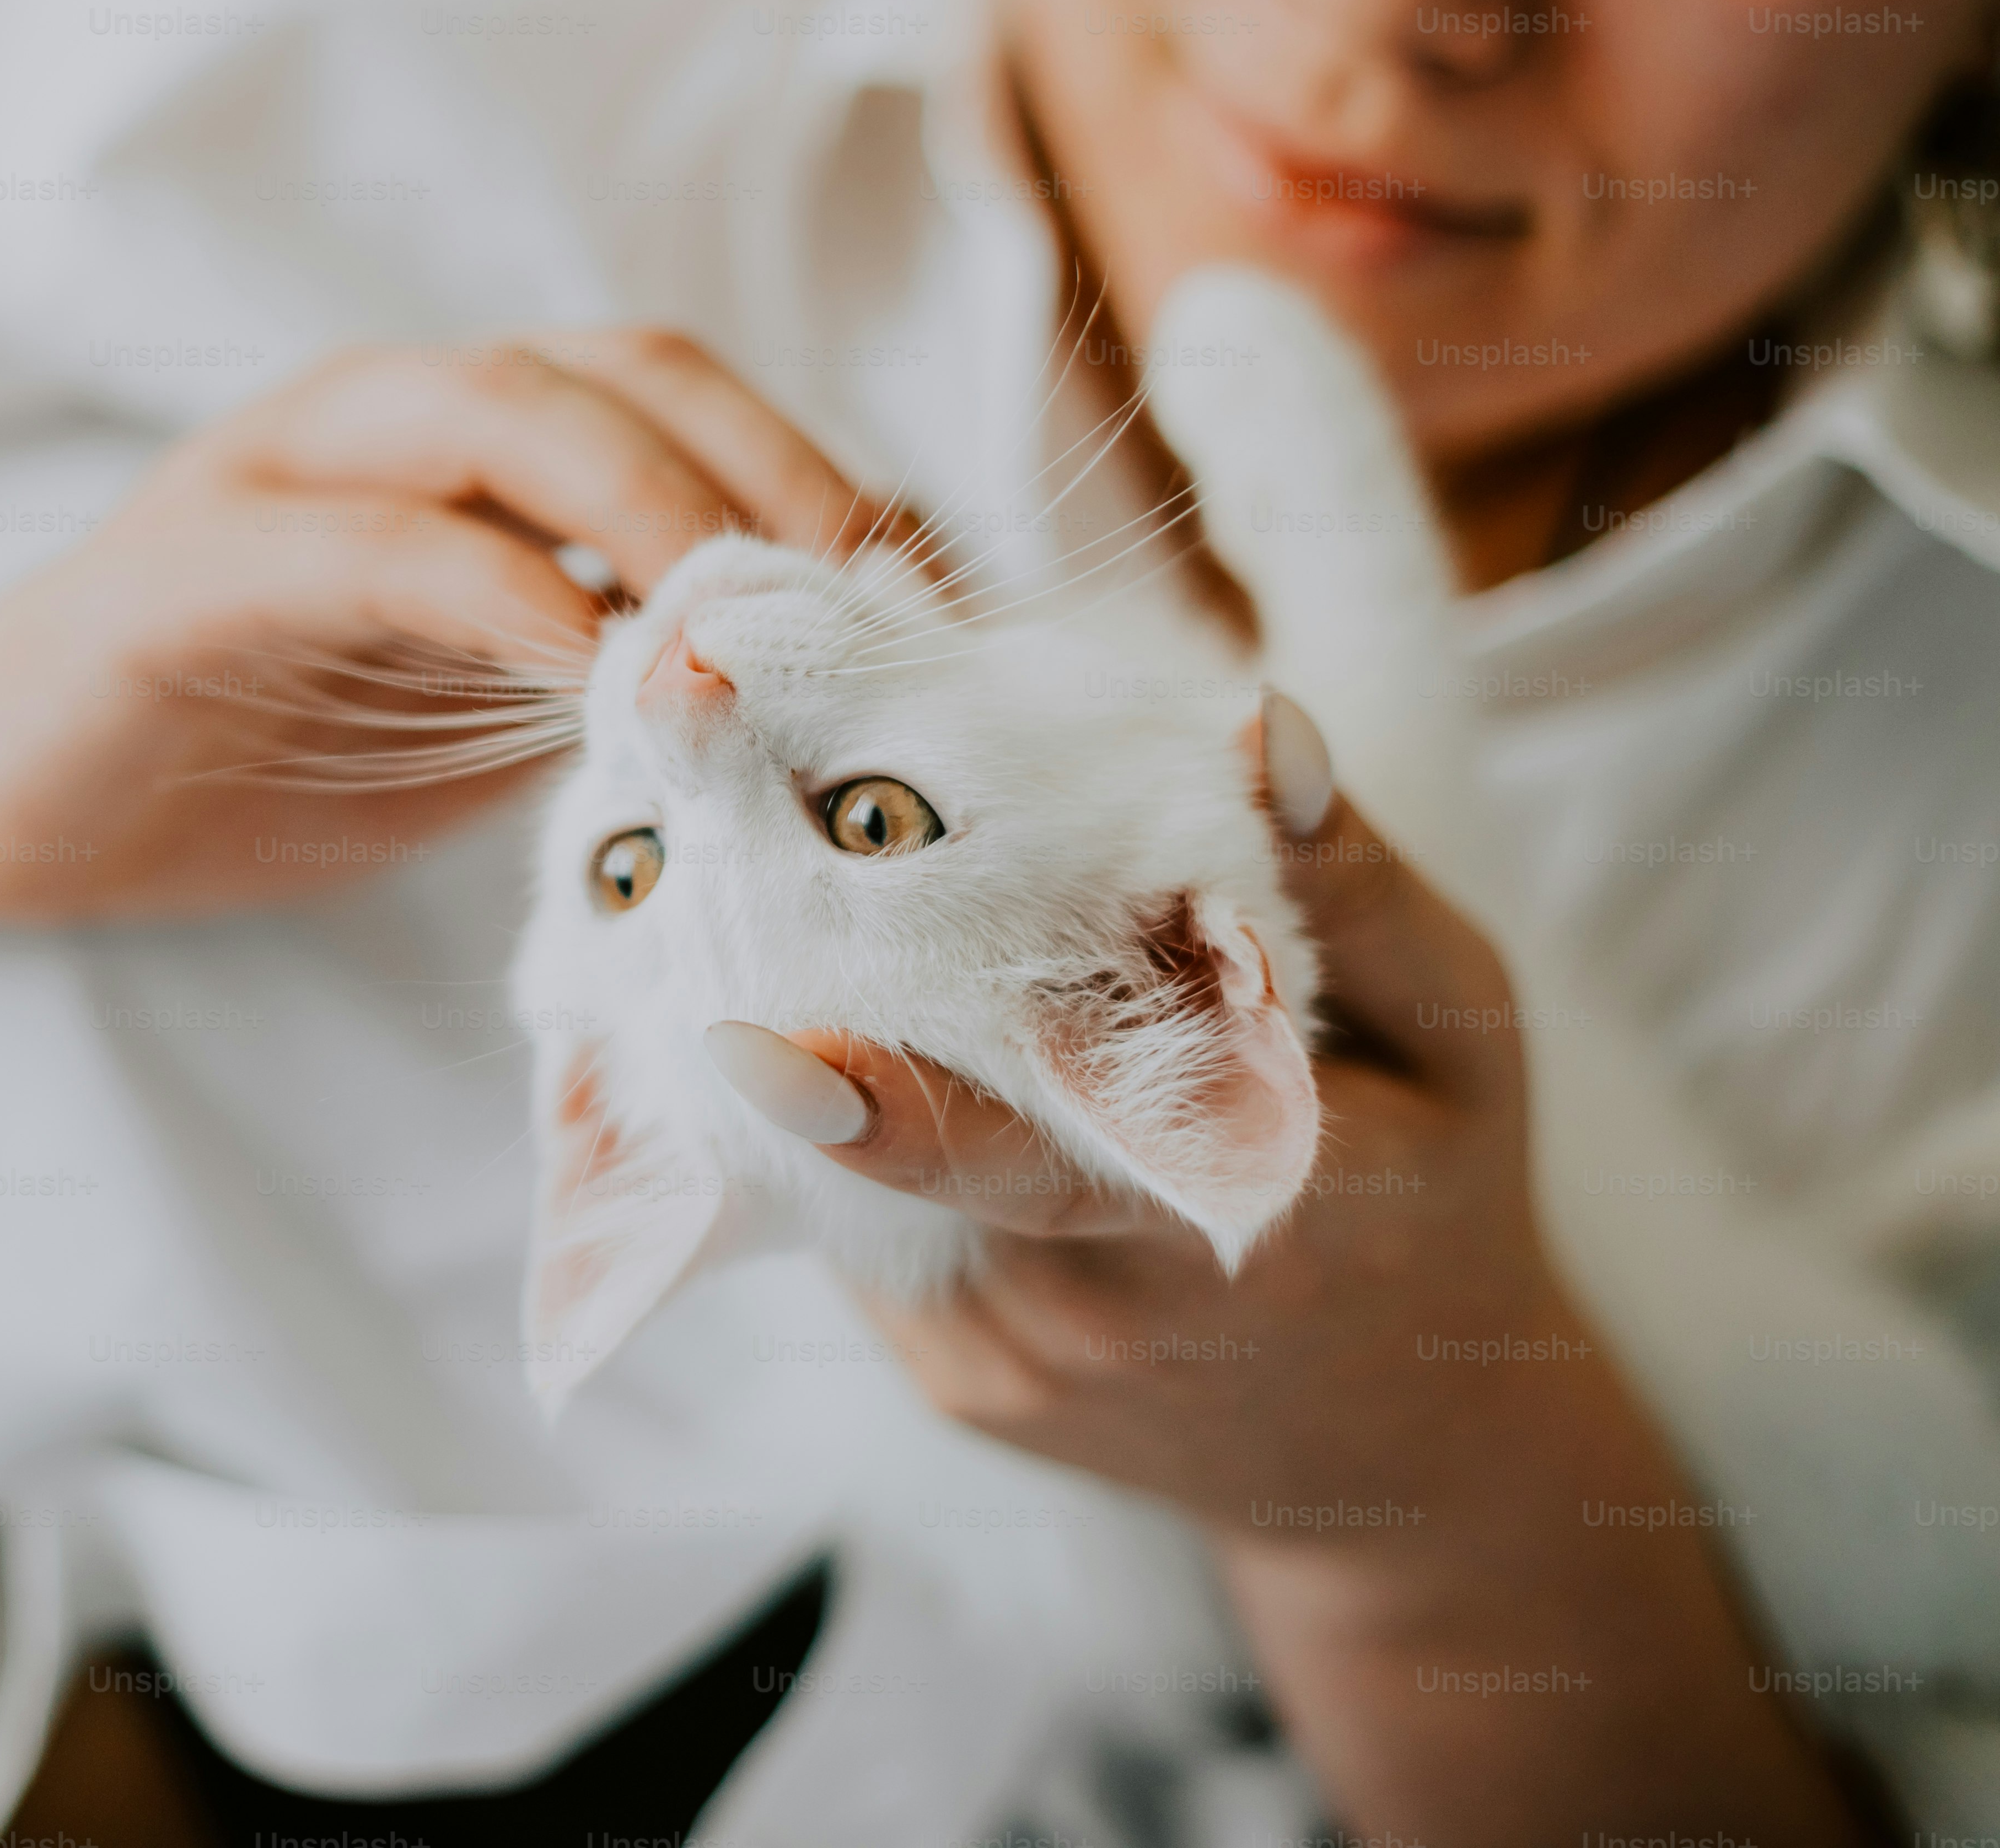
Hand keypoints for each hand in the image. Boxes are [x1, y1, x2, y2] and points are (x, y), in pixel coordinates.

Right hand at [0, 332, 902, 921]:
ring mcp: (285, 472)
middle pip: (627, 372)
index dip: (830, 485)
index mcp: (461, 449)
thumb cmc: (235, 757)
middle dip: (784, 478)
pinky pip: (381, 542)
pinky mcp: (195, 564)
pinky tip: (595, 681)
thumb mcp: (467, 729)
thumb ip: (605, 685)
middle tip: (891, 617)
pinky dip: (507, 595)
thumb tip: (813, 704)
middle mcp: (386, 420)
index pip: (686, 405)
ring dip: (664, 508)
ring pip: (511, 415)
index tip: (945, 611)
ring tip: (767, 634)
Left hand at [796, 746, 1563, 1522]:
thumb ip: (1355, 891)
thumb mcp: (1459, 1036)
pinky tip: (873, 1055)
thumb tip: (1265, 726)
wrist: (1406, 1462)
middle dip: (816, 1025)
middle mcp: (1112, 1312)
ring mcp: (1021, 1361)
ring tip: (812, 934)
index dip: (889, 1105)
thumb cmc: (1438, 1200)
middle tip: (730, 882)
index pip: (1045, 1156)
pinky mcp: (963, 1386)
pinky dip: (859, 1138)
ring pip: (867, 1188)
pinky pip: (866, 1238)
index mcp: (1252, 1213)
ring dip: (836, 1065)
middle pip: (918, 1153)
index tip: (760, 1044)